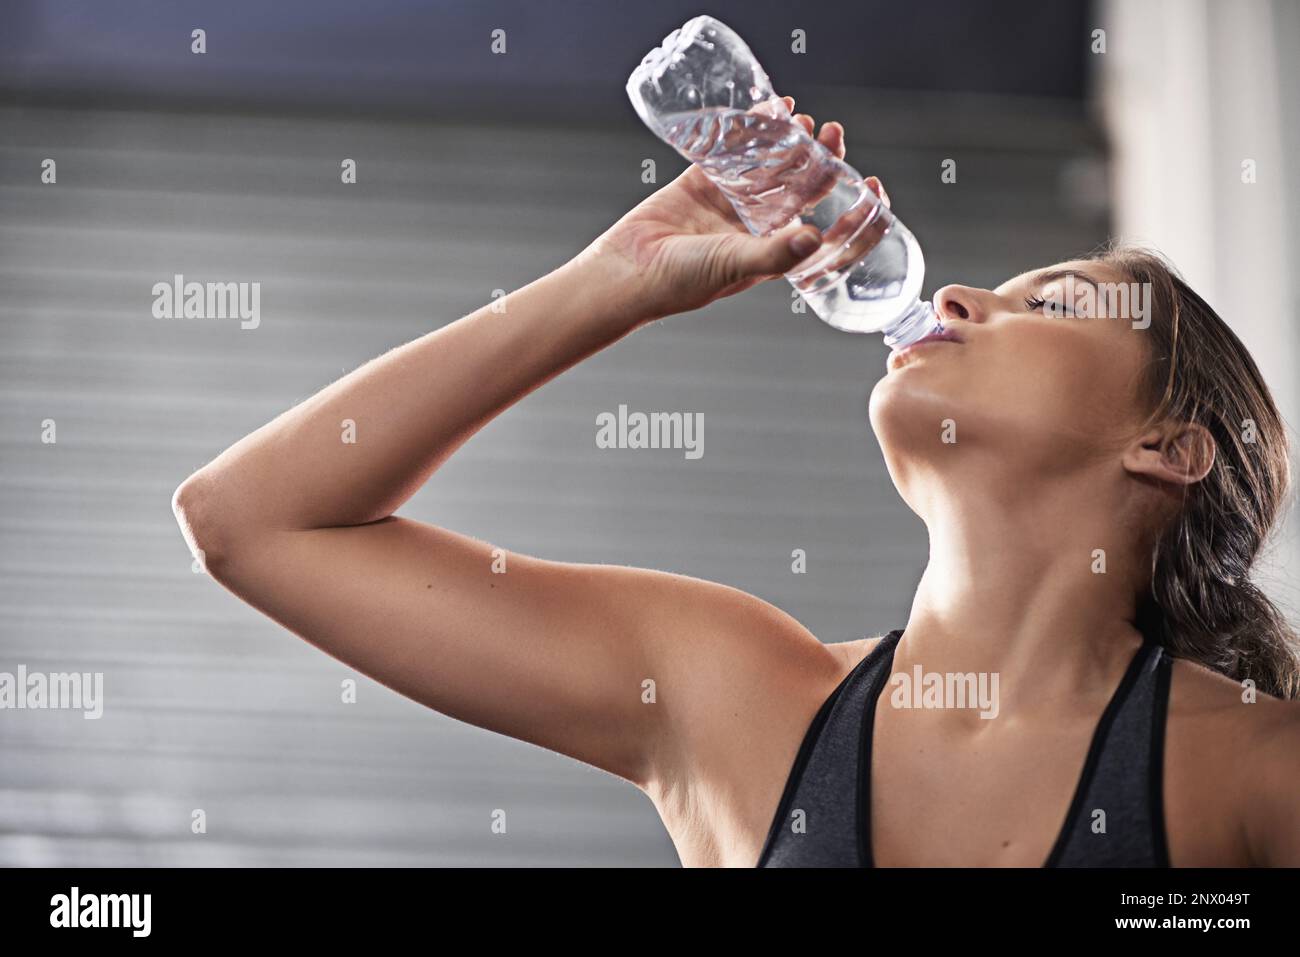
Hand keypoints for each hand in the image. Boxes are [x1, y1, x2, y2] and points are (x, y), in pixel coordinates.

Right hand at [579, 96, 890, 322]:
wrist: (627, 272)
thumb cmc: (681, 283)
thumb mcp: (735, 266)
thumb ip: (775, 253)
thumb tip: (815, 233)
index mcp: (773, 253)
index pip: (826, 232)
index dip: (854, 213)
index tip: (875, 188)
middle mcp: (756, 228)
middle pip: (801, 190)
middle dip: (822, 162)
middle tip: (833, 133)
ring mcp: (729, 204)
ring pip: (769, 167)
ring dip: (789, 144)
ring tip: (804, 120)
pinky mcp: (701, 184)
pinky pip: (731, 153)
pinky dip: (749, 132)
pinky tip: (767, 112)